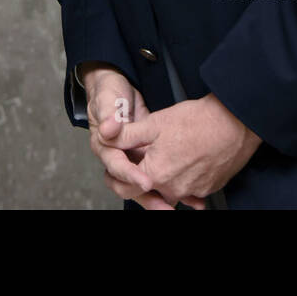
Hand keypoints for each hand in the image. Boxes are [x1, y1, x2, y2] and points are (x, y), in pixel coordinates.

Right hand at [79, 64, 185, 210]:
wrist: (117, 88)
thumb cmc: (110, 93)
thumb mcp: (108, 99)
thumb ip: (108, 114)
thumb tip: (106, 130)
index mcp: (105, 147)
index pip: (116, 166)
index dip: (130, 175)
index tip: (146, 182)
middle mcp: (118, 159)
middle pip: (129, 186)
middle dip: (148, 198)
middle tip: (164, 206)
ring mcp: (133, 160)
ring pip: (145, 187)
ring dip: (163, 198)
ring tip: (182, 205)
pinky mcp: (147, 159)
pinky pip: (158, 178)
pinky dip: (174, 188)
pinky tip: (191, 196)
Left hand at [105, 93, 261, 207]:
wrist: (235, 123)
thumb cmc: (197, 121)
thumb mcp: (155, 123)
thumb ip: (127, 135)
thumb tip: (106, 138)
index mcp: (156, 173)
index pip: (126, 187)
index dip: (116, 178)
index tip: (115, 172)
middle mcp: (174, 189)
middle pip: (148, 192)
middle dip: (141, 180)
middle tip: (139, 165)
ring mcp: (193, 191)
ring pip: (169, 193)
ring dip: (163, 181)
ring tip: (164, 161)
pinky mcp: (208, 188)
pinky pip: (189, 191)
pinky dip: (183, 180)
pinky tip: (184, 163)